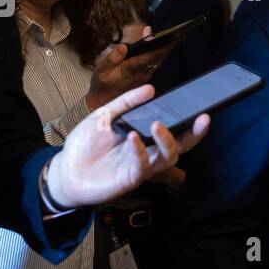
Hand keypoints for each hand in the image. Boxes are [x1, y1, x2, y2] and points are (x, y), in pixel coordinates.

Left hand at [44, 84, 208, 207]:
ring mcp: (141, 167)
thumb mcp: (104, 116)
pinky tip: (133, 137)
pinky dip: (140, 150)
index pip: (174, 130)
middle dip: (194, 134)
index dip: (189, 121)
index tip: (200, 107)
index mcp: (145, 138)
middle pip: (180, 146)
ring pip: (167, 157)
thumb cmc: (86, 145)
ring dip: (167, 141)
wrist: (65, 170)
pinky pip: (142, 165)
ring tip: (158, 125)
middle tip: (203, 119)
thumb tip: (151, 89)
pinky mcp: (130, 179)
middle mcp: (148, 153)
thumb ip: (126, 103)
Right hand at [85, 26, 173, 110]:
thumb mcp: (101, 70)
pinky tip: (162, 47)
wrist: (104, 101)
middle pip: (157, 57)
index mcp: (131, 69)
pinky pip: (155, 64)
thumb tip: (123, 46)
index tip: (165, 36)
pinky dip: (159, 55)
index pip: (148, 55)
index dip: (157, 45)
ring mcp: (144, 76)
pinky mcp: (144, 78)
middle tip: (176, 34)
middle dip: (166, 45)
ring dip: (165, 50)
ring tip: (173, 38)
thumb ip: (112, 58)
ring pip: (158, 61)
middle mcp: (141, 73)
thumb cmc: (102, 83)